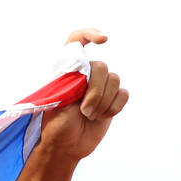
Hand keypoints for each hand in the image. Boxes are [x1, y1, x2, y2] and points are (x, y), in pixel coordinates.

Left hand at [39, 28, 128, 160]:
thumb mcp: (58, 100)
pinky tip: (101, 116)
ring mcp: (100, 86)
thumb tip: (87, 64)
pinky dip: (113, 107)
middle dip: (95, 91)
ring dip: (103, 102)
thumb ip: (72, 79)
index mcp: (67, 71)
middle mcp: (85, 75)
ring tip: (89, 115)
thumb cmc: (56, 124)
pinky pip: (123, 94)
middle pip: (101, 67)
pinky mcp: (112, 99)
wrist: (66, 146)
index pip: (76, 41)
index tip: (103, 40)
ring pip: (115, 80)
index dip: (89, 34)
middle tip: (83, 110)